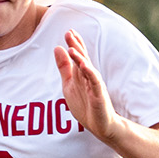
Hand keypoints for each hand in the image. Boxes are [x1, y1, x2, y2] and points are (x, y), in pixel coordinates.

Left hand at [54, 30, 119, 144]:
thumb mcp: (69, 84)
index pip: (78, 56)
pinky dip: (89, 73)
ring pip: (87, 68)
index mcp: (82, 74)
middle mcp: (89, 77)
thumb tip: (57, 48)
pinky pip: (94, 82)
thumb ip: (64, 67)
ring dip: (80, 58)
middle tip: (69, 33)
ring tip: (72, 47)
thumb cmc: (86, 106)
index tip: (68, 31)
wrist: (100, 125)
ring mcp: (95, 85)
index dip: (74, 44)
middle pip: (82, 58)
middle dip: (76, 46)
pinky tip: (84, 65)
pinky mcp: (99, 95)